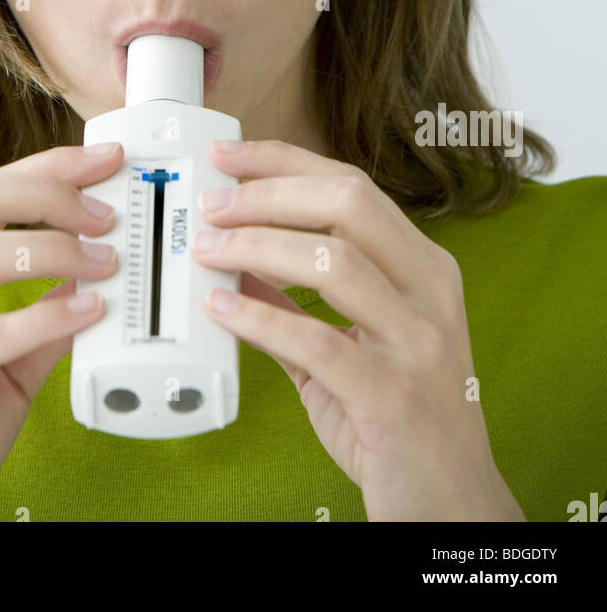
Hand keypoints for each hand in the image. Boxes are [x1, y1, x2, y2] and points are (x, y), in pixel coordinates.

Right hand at [0, 143, 123, 521]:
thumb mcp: (2, 366)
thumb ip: (43, 322)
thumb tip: (97, 279)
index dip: (42, 168)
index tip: (101, 161)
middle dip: (44, 192)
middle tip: (105, 213)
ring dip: (49, 249)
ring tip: (103, 263)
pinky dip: (40, 318)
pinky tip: (84, 313)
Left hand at [191, 139, 525, 522]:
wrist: (451, 503)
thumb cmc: (398, 418)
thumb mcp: (352, 343)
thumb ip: (295, 300)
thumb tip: (230, 254)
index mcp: (423, 267)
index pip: (352, 186)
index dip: (283, 162)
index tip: (227, 154)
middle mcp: (430, 292)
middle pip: (349, 204)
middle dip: (269, 194)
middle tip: (211, 204)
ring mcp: (419, 344)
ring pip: (336, 262)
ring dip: (258, 246)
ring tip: (206, 251)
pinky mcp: (396, 399)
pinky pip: (320, 344)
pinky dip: (262, 320)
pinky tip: (222, 310)